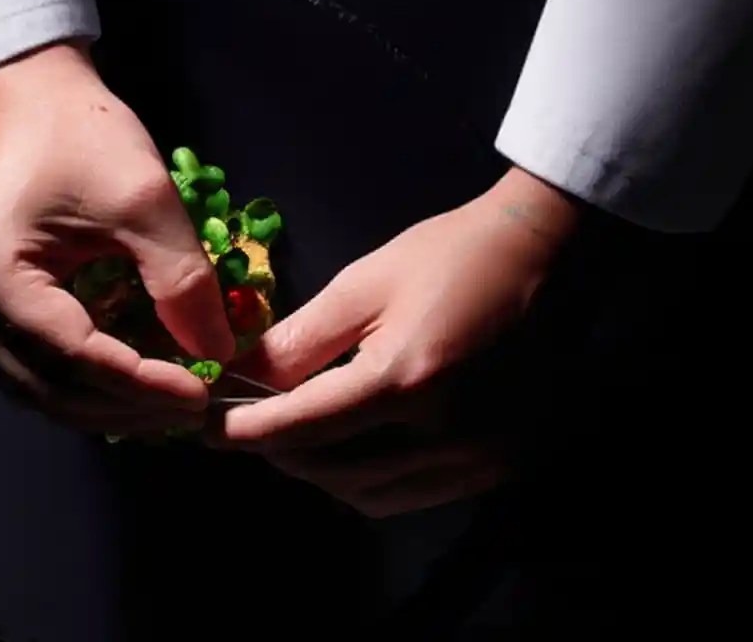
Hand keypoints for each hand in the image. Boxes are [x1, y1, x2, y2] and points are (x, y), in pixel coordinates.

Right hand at [0, 42, 235, 435]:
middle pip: (50, 387)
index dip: (143, 384)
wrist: (24, 90)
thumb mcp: (144, 200)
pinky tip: (127, 376)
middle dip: (124, 406)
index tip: (201, 394)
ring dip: (102, 401)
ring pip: (37, 385)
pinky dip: (80, 377)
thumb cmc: (78, 132)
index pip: (76, 357)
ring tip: (163, 401)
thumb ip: (182, 282)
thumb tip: (215, 354)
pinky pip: (30, 360)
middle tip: (189, 409)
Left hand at [210, 168, 581, 516]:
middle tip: (248, 425)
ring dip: (322, 473)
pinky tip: (351, 449)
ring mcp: (481, 458)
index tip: (205, 429)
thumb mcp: (363, 286)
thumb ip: (298, 341)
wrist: (547, 255)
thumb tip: (239, 378)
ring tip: (295, 437)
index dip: (247, 432)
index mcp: (408, 380)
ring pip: (370, 496)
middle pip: (334, 472)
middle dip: (281, 451)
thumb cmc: (449, 256)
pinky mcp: (501, 465)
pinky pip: (412, 495)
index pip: (306, 426)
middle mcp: (447, 435)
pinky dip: (368, 482)